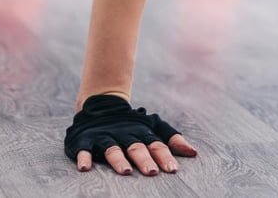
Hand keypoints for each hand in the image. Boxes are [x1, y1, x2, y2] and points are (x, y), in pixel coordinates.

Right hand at [65, 93, 197, 173]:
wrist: (101, 106)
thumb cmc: (133, 124)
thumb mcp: (154, 127)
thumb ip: (173, 139)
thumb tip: (194, 152)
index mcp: (142, 133)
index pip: (156, 145)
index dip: (164, 156)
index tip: (173, 169)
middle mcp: (125, 135)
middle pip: (136, 147)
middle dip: (144, 159)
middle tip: (152, 172)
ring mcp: (105, 137)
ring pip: (113, 149)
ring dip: (118, 160)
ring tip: (125, 171)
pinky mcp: (86, 140)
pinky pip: (84, 149)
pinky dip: (84, 157)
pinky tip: (85, 168)